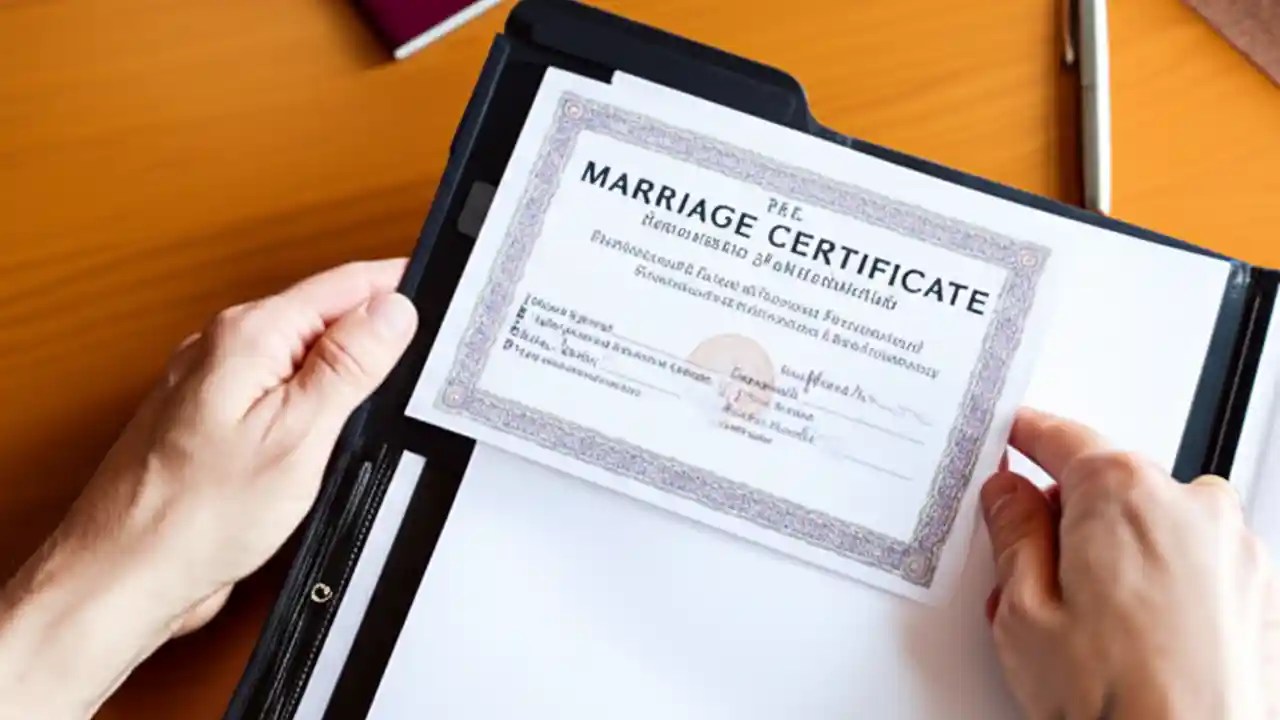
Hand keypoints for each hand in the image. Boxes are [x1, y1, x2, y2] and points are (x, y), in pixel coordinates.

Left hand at [0, 260, 417, 718]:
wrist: (126, 574)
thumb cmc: (193, 514)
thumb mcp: (298, 434)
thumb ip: (348, 365)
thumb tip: (392, 310)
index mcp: (248, 336)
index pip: (342, 285)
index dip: (396, 285)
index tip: (438, 290)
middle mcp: (224, 349)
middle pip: (321, 314)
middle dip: (375, 323)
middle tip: (429, 340)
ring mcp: (214, 384)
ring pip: (299, 353)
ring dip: (345, 363)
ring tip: (389, 378)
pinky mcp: (213, 421)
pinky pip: (277, 388)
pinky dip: (314, 398)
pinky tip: (332, 424)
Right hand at [981, 408, 1279, 719]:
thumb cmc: (1120, 704)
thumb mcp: (1023, 610)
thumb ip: (1013, 534)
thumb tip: (1008, 497)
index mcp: (1123, 492)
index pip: (1062, 437)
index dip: (1025, 438)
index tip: (1011, 438)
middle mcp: (1191, 504)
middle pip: (1109, 484)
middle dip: (1067, 520)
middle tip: (1032, 579)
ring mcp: (1234, 547)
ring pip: (1152, 524)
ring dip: (1115, 554)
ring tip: (1083, 628)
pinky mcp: (1258, 589)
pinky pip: (1193, 560)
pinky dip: (1161, 581)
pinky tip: (1130, 638)